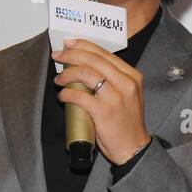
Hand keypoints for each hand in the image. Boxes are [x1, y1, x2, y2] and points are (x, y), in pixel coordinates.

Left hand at [52, 38, 150, 163]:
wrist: (133, 148)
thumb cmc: (125, 122)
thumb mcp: (125, 94)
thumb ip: (111, 79)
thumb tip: (83, 67)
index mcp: (131, 76)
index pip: (105, 53)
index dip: (84, 46)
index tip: (69, 44)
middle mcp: (126, 83)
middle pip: (94, 60)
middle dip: (72, 55)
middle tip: (58, 56)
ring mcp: (116, 97)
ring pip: (87, 74)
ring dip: (68, 74)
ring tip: (59, 79)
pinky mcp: (105, 112)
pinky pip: (80, 96)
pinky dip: (67, 93)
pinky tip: (62, 95)